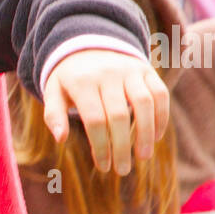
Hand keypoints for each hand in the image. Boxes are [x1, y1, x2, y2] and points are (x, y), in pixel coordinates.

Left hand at [43, 49, 169, 175]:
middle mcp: (108, 74)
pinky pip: (159, 93)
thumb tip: (60, 139)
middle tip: (122, 170)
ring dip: (146, 134)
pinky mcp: (145, 69)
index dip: (101, 146)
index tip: (104, 166)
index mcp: (82, 82)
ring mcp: (130, 70)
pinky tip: (156, 137)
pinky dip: (161, 116)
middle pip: (119, 116)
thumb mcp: (53, 91)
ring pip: (145, 104)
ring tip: (143, 157)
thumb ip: (53, 114)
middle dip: (122, 147)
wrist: (88, 43)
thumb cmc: (70, 78)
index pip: (94, 120)